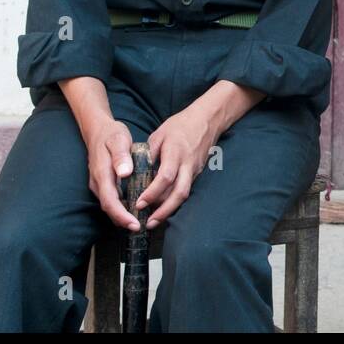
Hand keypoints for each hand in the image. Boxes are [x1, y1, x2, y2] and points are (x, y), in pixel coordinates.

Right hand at [84, 119, 140, 231]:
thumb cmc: (111, 134)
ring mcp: (99, 184)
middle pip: (109, 208)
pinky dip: (121, 207)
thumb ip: (121, 156)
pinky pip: (111, 199)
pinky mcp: (103, 183)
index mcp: (102, 173)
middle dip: (123, 220)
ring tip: (140, 222)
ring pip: (110, 205)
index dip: (121, 215)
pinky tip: (135, 209)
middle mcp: (98, 182)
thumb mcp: (118, 140)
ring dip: (122, 216)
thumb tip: (124, 173)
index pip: (109, 201)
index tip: (133, 224)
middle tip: (140, 227)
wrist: (98, 130)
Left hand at [137, 101, 220, 228]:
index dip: (152, 193)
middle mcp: (187, 165)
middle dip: (164, 211)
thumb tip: (135, 169)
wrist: (208, 120)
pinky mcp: (197, 173)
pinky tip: (163, 207)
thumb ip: (148, 152)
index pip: (165, 177)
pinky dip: (174, 201)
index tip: (139, 203)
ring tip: (154, 220)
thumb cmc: (181, 125)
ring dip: (169, 210)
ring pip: (184, 195)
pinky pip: (186, 189)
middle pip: (179, 193)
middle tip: (149, 223)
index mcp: (176, 153)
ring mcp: (194, 170)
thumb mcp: (160, 133)